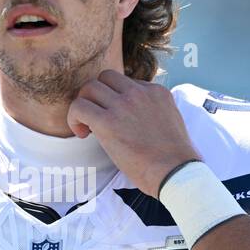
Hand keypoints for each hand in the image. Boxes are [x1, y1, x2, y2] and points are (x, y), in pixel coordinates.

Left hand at [66, 69, 201, 197]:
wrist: (175, 173)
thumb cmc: (174, 159)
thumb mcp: (170, 122)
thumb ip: (153, 112)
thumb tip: (135, 118)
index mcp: (157, 92)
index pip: (126, 82)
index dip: (115, 99)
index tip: (115, 118)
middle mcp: (139, 93)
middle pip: (105, 77)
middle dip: (96, 95)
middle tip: (95, 117)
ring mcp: (123, 105)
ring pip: (89, 88)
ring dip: (84, 105)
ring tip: (87, 126)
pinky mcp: (108, 122)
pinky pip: (79, 107)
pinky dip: (74, 119)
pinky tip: (82, 134)